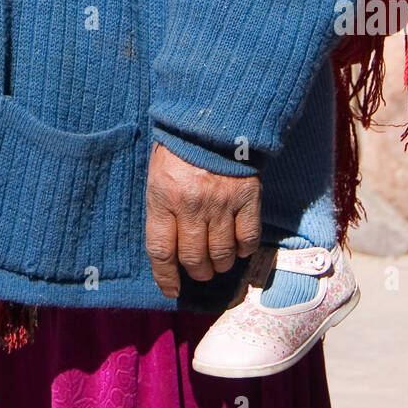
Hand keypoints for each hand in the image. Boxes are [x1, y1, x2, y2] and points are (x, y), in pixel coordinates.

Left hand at [144, 141, 260, 297]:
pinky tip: (240, 246)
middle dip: (197, 272)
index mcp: (164, 198)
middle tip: (199, 270)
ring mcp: (222, 204)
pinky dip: (244, 249)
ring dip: (220, 264)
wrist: (212, 118)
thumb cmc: (179, 148)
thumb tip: (169, 250)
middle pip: (194, 259)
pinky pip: (248, 238)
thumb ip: (162, 209)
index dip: (165, 277)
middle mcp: (192, 206)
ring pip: (222, 254)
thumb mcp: (158, 175)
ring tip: (219, 261)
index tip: (171, 289)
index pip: (161, 251)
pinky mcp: (247, 198)